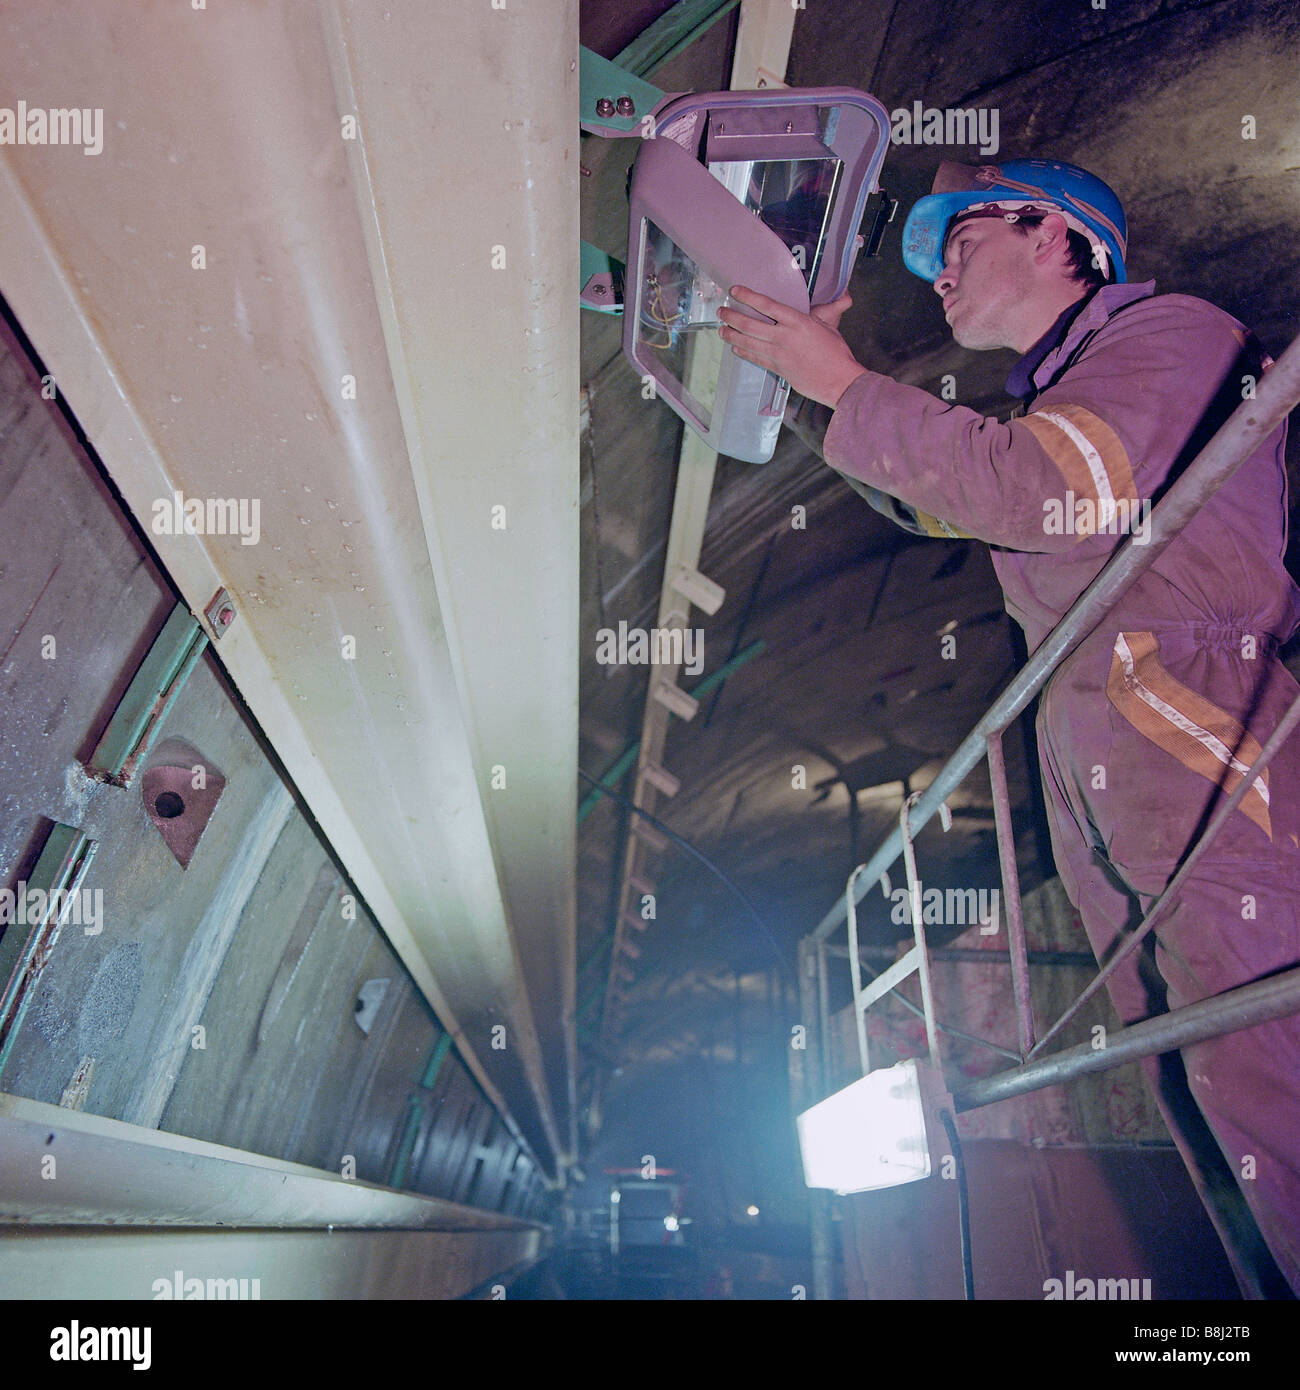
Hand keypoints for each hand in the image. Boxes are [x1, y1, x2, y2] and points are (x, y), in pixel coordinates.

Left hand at [717, 286, 867, 406]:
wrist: (838, 381)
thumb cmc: (837, 354)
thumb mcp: (831, 326)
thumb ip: (827, 311)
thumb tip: (843, 297)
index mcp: (797, 321)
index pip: (767, 305)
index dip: (748, 296)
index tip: (735, 290)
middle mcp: (783, 337)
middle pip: (749, 324)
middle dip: (731, 316)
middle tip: (722, 311)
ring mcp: (778, 354)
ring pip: (747, 342)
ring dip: (731, 335)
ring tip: (721, 329)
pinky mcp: (777, 369)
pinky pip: (755, 358)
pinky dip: (743, 352)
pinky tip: (735, 348)